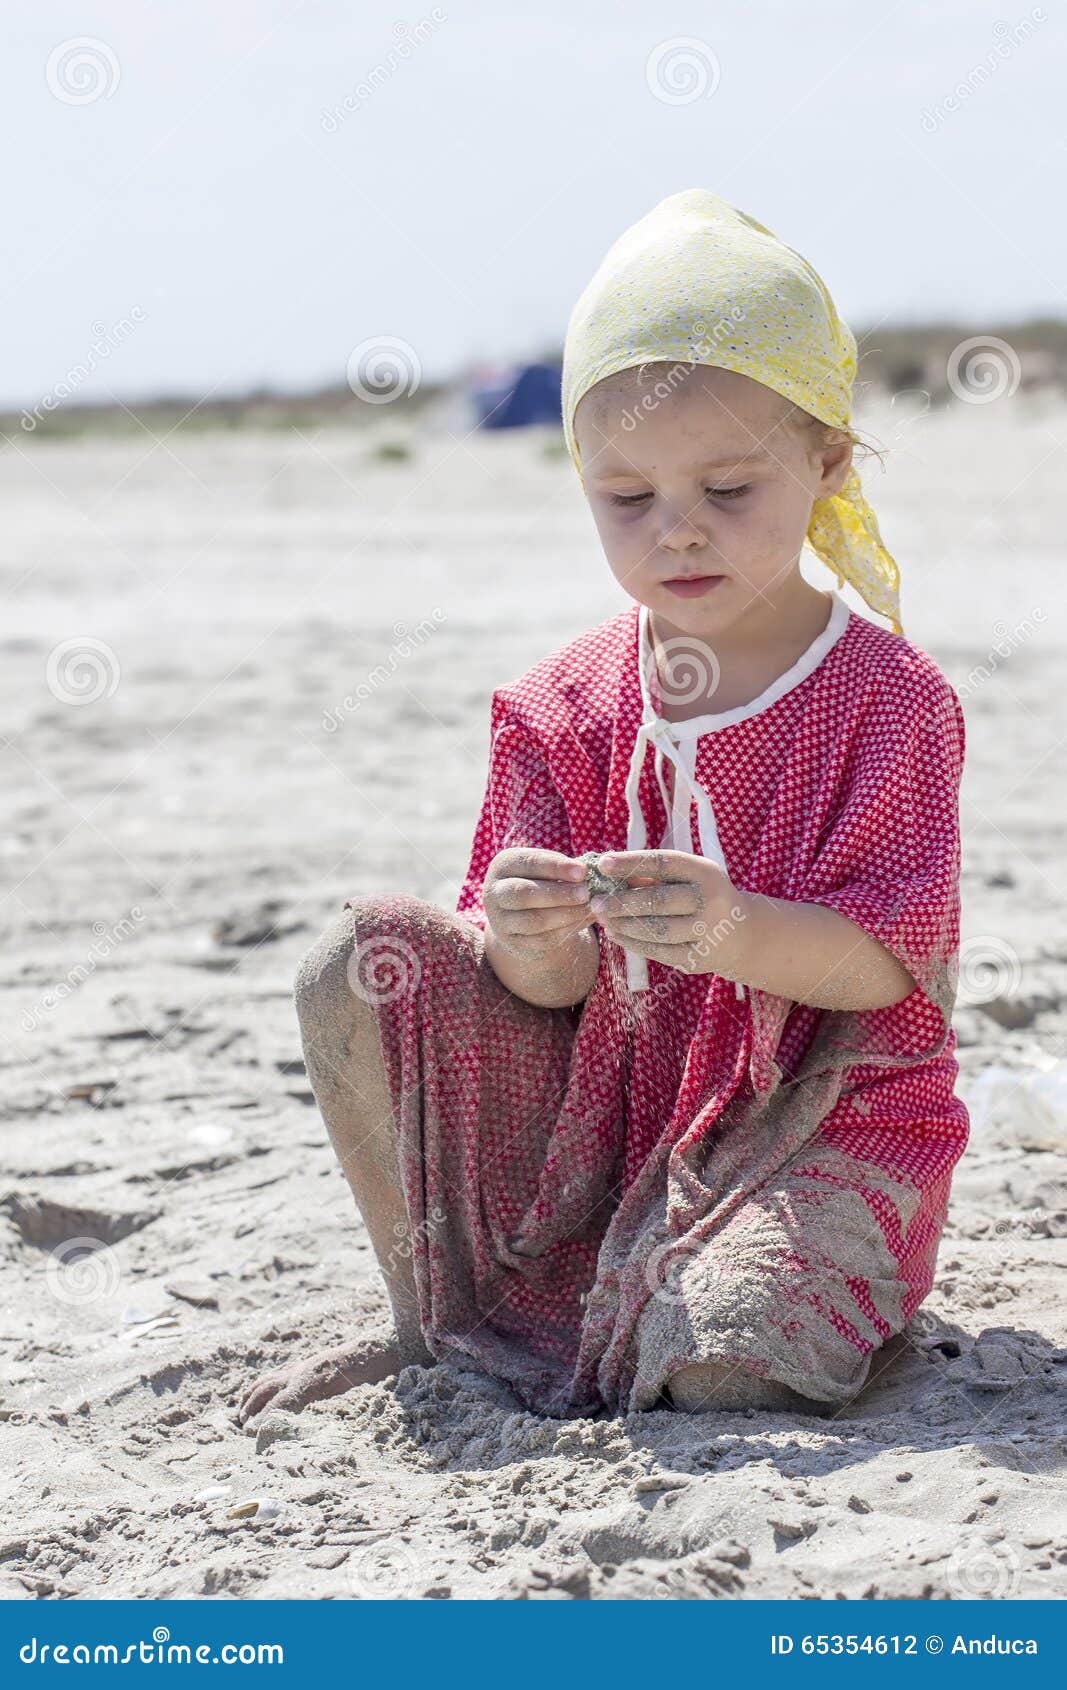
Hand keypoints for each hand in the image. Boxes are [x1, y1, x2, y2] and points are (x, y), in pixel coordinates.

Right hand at [483, 847, 593, 959]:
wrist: (522, 913)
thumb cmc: (539, 880)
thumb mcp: (544, 868)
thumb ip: (561, 868)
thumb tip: (586, 873)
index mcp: (504, 865)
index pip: (529, 863)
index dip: (556, 867)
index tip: (582, 871)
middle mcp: (495, 892)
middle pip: (524, 894)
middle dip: (559, 893)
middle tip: (586, 893)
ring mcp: (501, 921)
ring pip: (534, 920)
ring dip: (566, 914)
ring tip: (589, 907)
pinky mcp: (513, 943)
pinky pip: (542, 940)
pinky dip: (567, 930)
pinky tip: (584, 920)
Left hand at [585, 848, 741, 976]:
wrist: (742, 934)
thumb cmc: (701, 896)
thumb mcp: (687, 878)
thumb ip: (653, 875)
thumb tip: (610, 871)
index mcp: (705, 872)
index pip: (663, 863)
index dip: (631, 862)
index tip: (603, 864)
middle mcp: (710, 901)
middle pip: (658, 900)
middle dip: (622, 901)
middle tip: (595, 902)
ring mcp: (706, 932)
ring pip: (655, 929)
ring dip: (623, 924)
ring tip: (602, 918)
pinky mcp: (697, 958)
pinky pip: (658, 951)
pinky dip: (632, 943)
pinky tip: (615, 934)